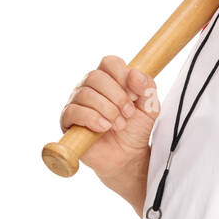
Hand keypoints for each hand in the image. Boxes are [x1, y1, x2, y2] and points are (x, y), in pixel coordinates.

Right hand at [59, 55, 159, 179]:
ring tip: (119, 124)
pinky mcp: (68, 120)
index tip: (135, 95)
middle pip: (96, 76)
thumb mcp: (150, 107)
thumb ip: (147, 87)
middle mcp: (90, 87)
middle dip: (117, 96)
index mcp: (109, 79)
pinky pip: (73, 111)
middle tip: (128, 113)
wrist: (128, 155)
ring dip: (108, 110)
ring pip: (85, 94)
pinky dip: (92, 118)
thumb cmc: (136, 128)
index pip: (110, 62)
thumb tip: (134, 73)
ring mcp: (77, 102)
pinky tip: (104, 127)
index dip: (123, 76)